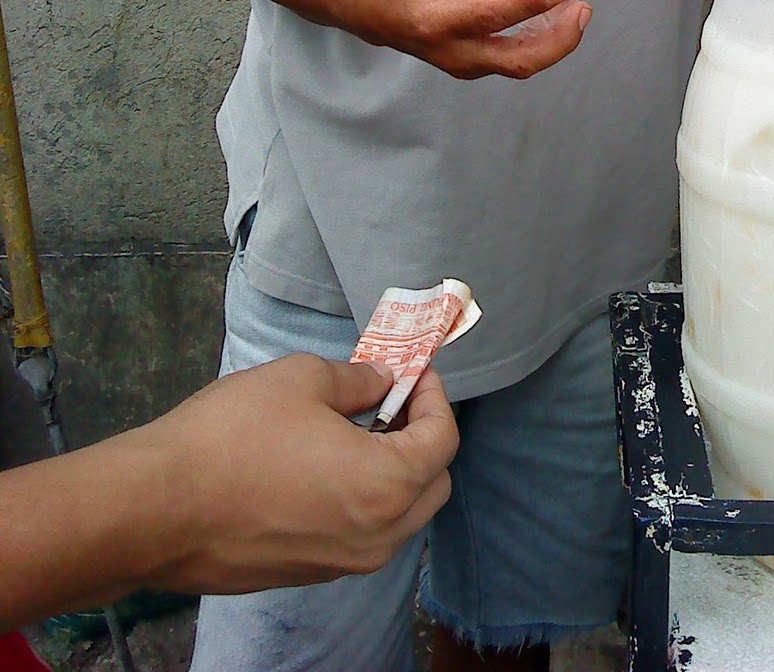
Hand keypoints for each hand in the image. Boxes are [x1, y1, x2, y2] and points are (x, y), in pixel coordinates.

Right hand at [150, 357, 458, 591]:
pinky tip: (324, 464)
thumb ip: (357, 381)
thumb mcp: (302, 380)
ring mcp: (343, 564)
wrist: (158, 509)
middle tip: (390, 398)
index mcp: (386, 486)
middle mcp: (377, 537)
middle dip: (422, 437)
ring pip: (399, 516)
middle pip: (432, 485)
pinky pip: (361, 535)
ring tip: (356, 427)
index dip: (435, 396)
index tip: (412, 371)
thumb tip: (382, 382)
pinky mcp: (309, 575)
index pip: (443, 440)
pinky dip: (362, 499)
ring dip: (394, 470)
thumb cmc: (233, 436)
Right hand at [340, 0, 590, 78]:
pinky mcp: (468, 66)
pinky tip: (554, 22)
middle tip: (583, 8)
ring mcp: (461, 65)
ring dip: (553, 44)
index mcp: (437, 20)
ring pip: (518, 66)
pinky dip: (538, 46)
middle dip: (558, 40)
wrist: (363, 9)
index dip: (531, 2)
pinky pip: (510, 62)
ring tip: (577, 13)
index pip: (493, 15)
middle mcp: (452, 52)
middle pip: (517, 61)